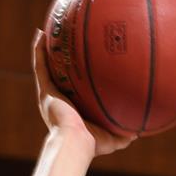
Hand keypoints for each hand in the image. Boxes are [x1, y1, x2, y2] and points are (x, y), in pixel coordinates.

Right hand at [30, 31, 134, 156]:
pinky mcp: (44, 90)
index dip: (73, 78)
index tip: (79, 65)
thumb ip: (123, 134)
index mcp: (70, 109)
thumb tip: (137, 132)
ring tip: (47, 31)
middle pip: (56, 74)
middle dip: (58, 60)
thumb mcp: (112, 139)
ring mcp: (49, 94)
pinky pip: (40, 66)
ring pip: (45, 67)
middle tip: (62, 43)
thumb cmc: (92, 144)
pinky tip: (41, 35)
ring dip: (44, 49)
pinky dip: (38, 50)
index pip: (72, 90)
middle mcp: (57, 99)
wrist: (75, 142)